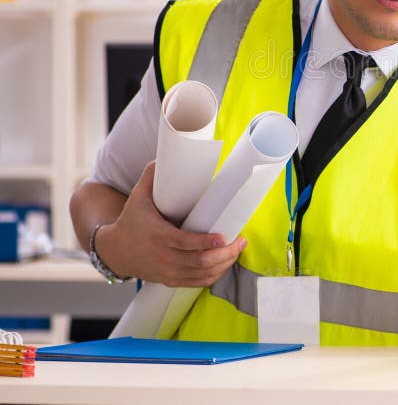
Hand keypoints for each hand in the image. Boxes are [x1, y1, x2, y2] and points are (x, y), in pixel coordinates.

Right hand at [96, 161, 245, 287]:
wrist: (115, 251)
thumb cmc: (131, 221)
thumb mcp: (137, 197)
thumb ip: (151, 177)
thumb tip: (162, 156)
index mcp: (159, 237)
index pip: (186, 243)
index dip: (207, 242)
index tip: (224, 237)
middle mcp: (165, 257)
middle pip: (200, 262)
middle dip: (225, 254)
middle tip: (241, 241)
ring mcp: (168, 271)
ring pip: (201, 274)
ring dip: (224, 264)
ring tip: (238, 249)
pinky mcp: (170, 280)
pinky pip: (196, 283)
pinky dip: (214, 276)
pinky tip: (225, 264)